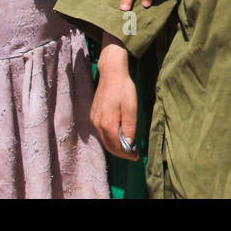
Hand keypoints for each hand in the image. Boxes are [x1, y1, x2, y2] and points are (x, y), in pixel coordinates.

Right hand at [91, 39, 138, 160]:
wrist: (111, 73)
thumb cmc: (123, 89)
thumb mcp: (131, 107)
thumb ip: (129, 127)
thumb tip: (128, 144)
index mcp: (107, 124)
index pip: (116, 146)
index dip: (126, 154)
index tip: (136, 156)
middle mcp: (97, 124)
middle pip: (108, 145)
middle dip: (121, 152)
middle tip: (133, 154)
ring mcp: (94, 119)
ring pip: (104, 139)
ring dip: (115, 146)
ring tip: (128, 146)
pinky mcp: (94, 114)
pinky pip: (101, 132)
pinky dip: (110, 138)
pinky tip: (119, 135)